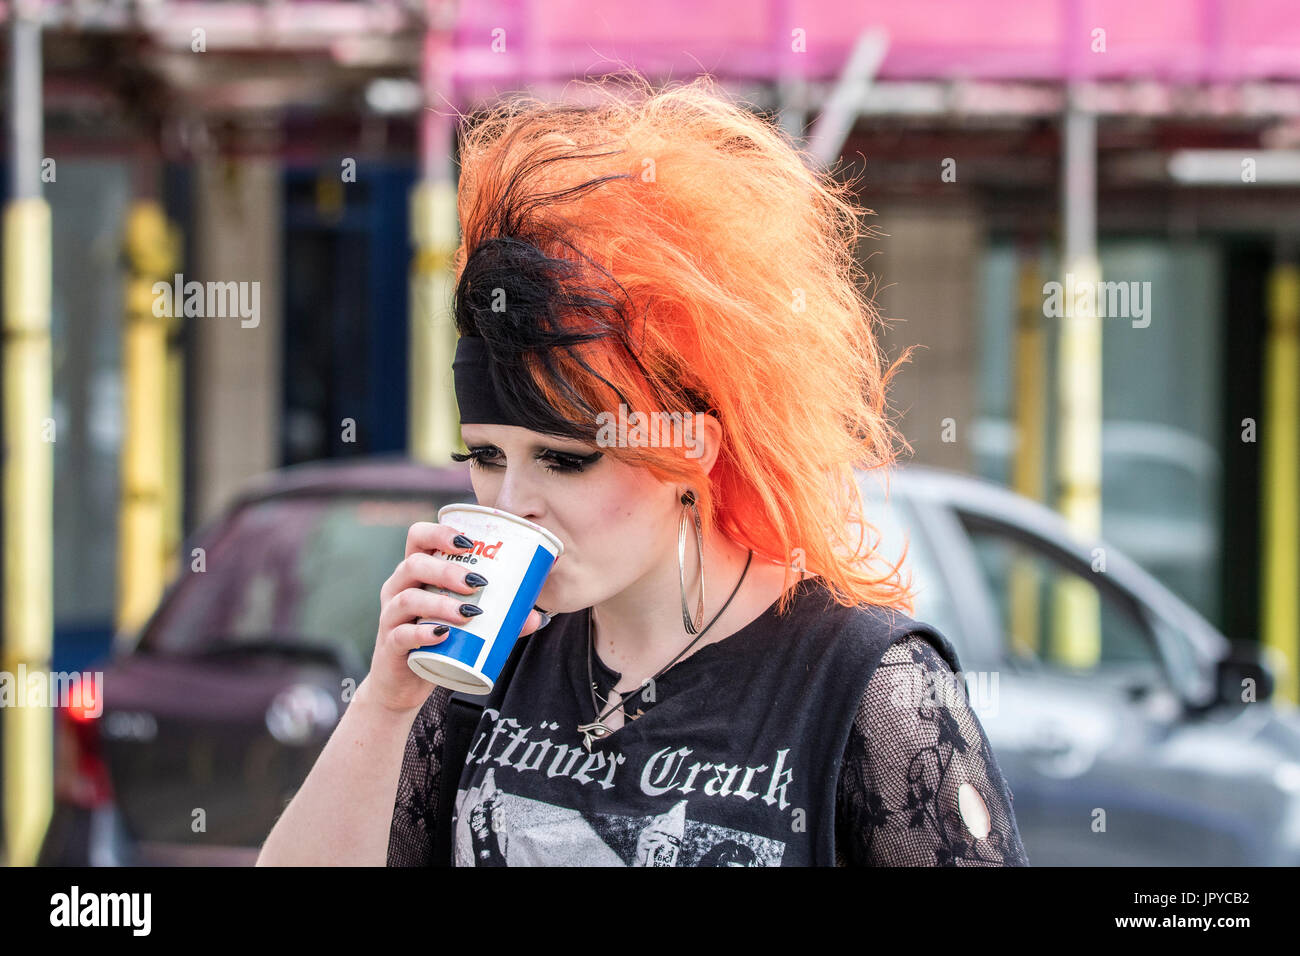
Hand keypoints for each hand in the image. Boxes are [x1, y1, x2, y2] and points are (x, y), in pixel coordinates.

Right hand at [362, 520, 548, 713]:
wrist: (406, 683)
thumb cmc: (437, 641)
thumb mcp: (465, 622)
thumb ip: (499, 618)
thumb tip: (535, 616)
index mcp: (417, 572)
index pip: (418, 537)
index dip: (439, 533)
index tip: (468, 543)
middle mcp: (399, 588)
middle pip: (413, 563)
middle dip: (446, 569)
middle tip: (477, 582)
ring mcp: (391, 616)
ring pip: (407, 598)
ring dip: (440, 603)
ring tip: (468, 612)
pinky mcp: (390, 644)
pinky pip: (401, 634)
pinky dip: (422, 633)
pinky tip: (442, 635)